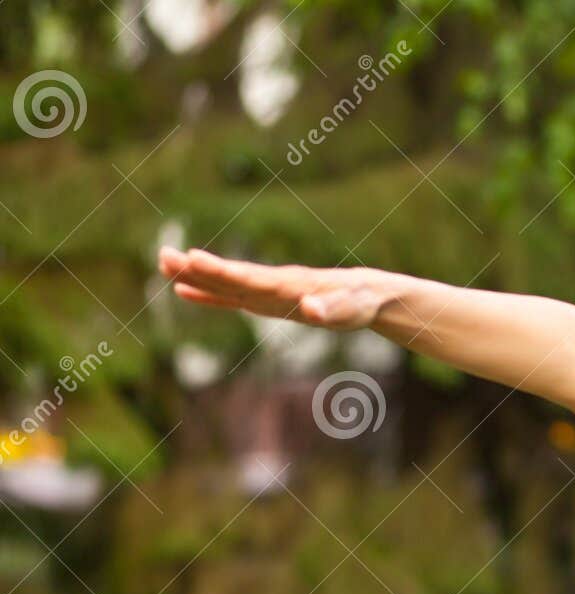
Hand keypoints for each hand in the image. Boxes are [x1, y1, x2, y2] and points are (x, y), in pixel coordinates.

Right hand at [157, 246, 391, 330]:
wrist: (367, 294)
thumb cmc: (359, 304)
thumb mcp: (349, 310)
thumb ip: (328, 309)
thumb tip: (309, 308)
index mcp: (288, 285)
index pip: (248, 277)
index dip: (221, 271)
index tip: (192, 259)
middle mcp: (272, 284)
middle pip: (229, 275)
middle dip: (197, 268)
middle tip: (163, 256)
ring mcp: (267, 290)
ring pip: (225, 282)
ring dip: (195, 275)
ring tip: (163, 264)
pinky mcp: (267, 299)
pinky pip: (232, 296)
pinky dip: (209, 293)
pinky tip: (185, 290)